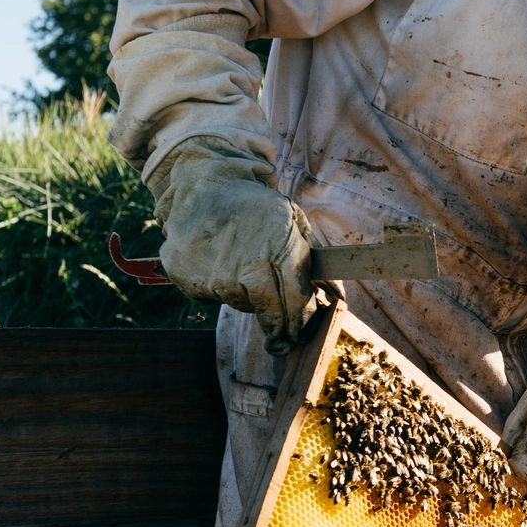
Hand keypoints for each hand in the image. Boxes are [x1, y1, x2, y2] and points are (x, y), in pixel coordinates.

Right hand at [152, 142, 317, 353]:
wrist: (201, 187)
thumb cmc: (255, 206)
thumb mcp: (293, 221)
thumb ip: (314, 260)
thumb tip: (338, 296)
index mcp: (278, 247)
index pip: (295, 300)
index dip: (300, 322)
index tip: (300, 334)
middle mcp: (246, 264)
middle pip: (270, 314)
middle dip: (279, 329)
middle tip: (281, 338)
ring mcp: (214, 274)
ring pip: (241, 304)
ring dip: (248, 297)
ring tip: (242, 266)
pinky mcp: (189, 280)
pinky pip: (214, 297)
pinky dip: (220, 288)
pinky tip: (219, 263)